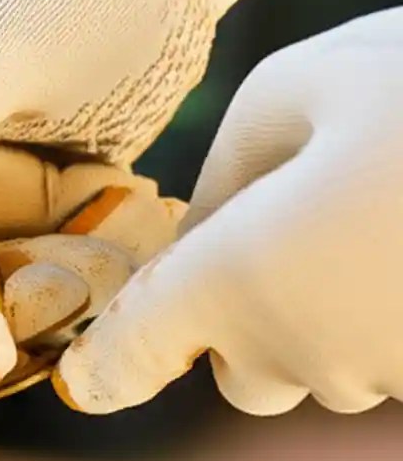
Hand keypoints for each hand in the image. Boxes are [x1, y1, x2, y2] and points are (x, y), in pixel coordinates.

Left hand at [57, 7, 402, 414]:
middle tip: (294, 220)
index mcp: (238, 281)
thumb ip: (227, 165)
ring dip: (324, 307)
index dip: (103, 366)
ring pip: (320, 362)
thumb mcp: (301, 86)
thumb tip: (210, 220)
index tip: (87, 373)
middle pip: (239, 369)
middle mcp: (304, 351)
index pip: (131, 355)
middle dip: (244, 314)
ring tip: (380, 207)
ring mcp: (387, 374)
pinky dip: (383, 306)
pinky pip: (386, 349)